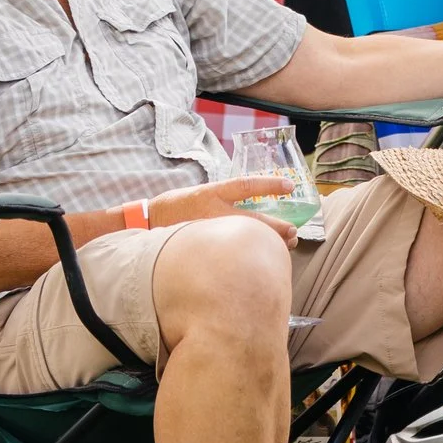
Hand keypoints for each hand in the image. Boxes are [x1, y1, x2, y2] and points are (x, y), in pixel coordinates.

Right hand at [148, 176, 302, 246]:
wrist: (149, 221)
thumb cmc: (180, 206)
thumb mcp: (202, 193)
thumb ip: (227, 197)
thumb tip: (260, 198)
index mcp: (211, 194)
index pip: (244, 185)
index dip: (268, 185)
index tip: (289, 186)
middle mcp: (211, 212)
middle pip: (251, 220)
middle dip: (276, 227)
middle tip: (293, 232)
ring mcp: (208, 232)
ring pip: (245, 240)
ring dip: (268, 243)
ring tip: (287, 245)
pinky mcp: (204, 248)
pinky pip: (232, 254)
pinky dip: (250, 256)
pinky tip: (265, 256)